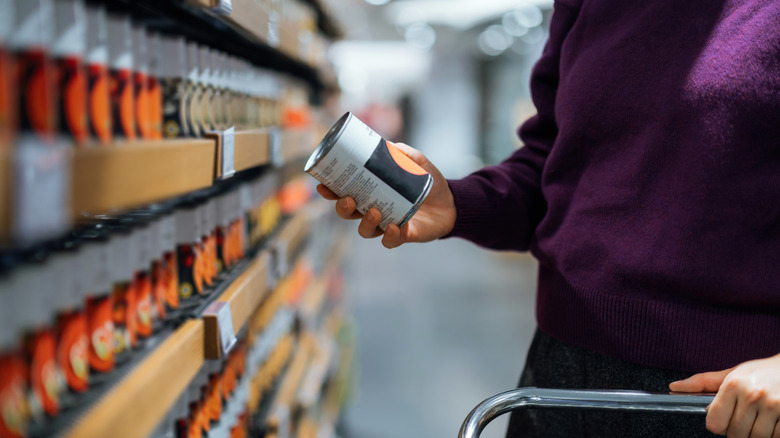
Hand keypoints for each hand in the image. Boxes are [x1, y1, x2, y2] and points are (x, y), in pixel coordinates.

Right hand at [315, 142, 455, 248]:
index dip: (330, 191)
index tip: (323, 185)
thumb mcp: (416, 161)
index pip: (343, 193)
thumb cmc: (427, 181)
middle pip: (348, 214)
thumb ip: (402, 152)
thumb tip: (386, 144)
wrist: (451, 201)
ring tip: (374, 212)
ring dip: (365, 222)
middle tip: (348, 199)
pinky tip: (393, 227)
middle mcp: (373, 210)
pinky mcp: (402, 235)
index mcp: (370, 192)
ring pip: (365, 230)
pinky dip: (389, 236)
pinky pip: (390, 241)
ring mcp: (386, 224)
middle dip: (342, 208)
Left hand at [669, 353, 779, 436]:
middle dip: (738, 430)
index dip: (718, 424)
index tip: (724, 420)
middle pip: (735, 434)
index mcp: (734, 384)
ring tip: (759, 418)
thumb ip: (702, 382)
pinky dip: (773, 434)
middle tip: (745, 418)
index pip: (714, 423)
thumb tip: (674, 387)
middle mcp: (753, 394)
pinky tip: (773, 421)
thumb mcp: (731, 373)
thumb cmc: (761, 372)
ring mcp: (773, 406)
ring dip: (756, 434)